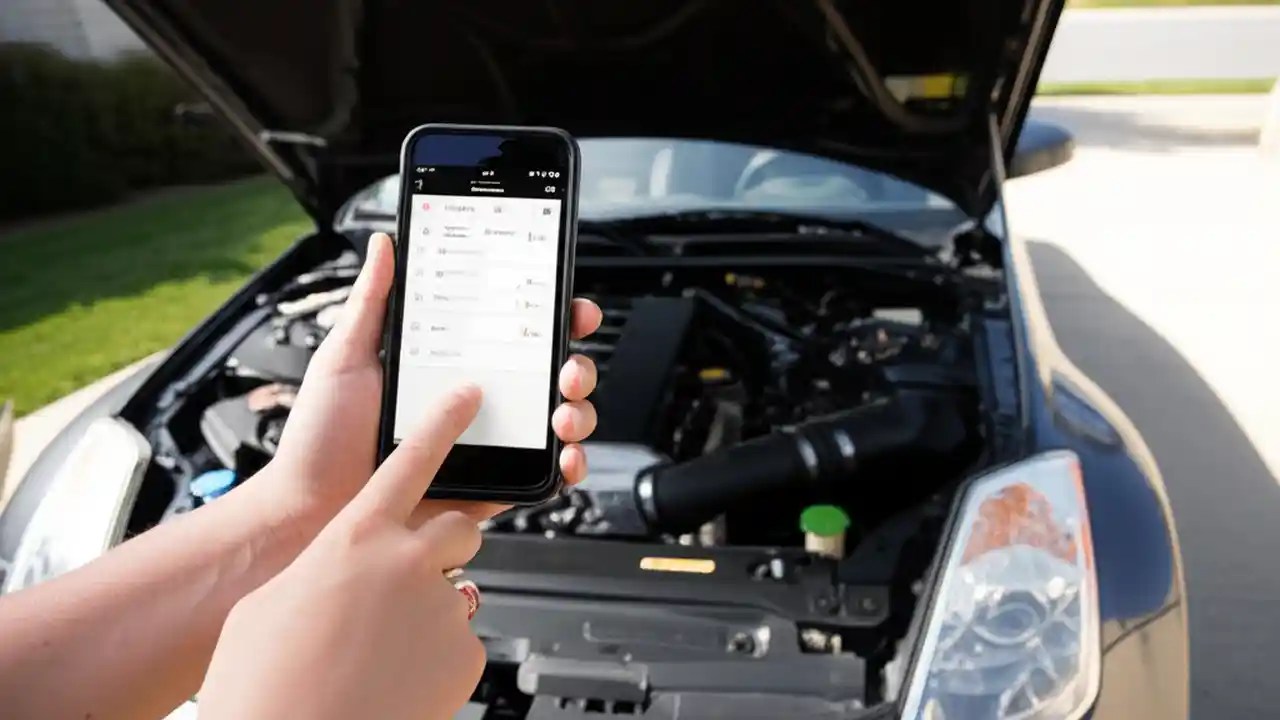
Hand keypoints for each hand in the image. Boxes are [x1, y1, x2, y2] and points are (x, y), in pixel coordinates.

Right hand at [199, 387, 488, 719]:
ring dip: (425, 615)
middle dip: (438, 545)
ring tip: (377, 653)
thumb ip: (318, 570)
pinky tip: (393, 681)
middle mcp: (409, 563)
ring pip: (454, 594)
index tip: (469, 395)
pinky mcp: (466, 656)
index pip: (414, 460)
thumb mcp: (270, 605)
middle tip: (400, 582)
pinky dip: (434, 660)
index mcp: (356, 538)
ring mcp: (443, 609)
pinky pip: (459, 644)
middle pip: (457, 527)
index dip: (445, 423)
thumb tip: (333, 571)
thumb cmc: (265, 684)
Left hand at [260, 231, 601, 529]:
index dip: (548, 316)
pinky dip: (567, 467)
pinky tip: (566, 457)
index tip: (567, 304)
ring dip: (578, 412)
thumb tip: (386, 243)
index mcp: (446, 368)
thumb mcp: (345, 358)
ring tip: (564, 412)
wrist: (308, 512)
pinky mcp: (489, 489)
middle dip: (576, 364)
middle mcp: (473, 405)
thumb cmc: (319, 440)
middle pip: (547, 376)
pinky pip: (541, 478)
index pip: (511, 334)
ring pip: (555, 423)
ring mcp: (486, 447)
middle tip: (569, 366)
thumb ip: (372, 302)